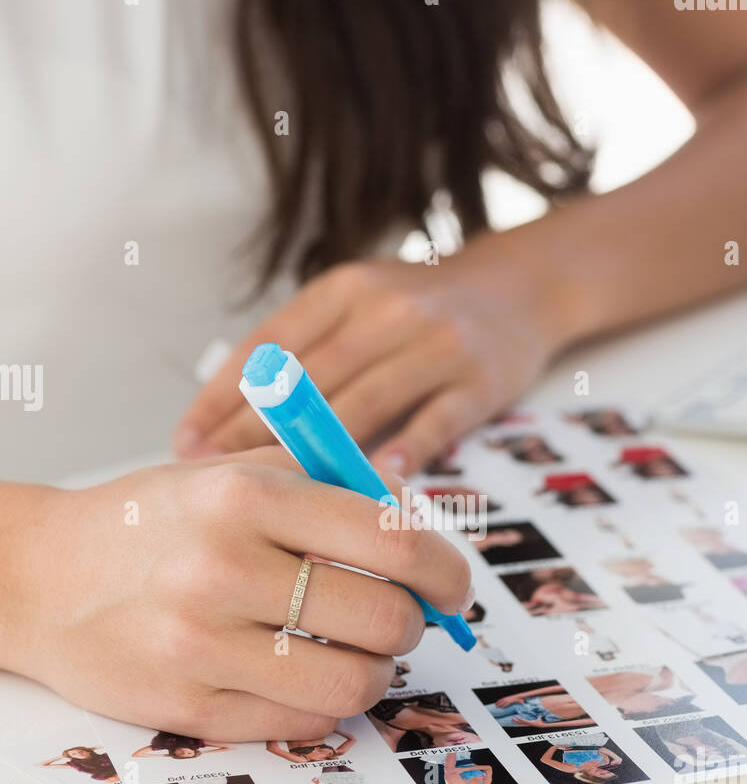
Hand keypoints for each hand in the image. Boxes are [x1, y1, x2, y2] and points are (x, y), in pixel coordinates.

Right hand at [4, 449, 471, 740]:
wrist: (43, 577)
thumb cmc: (155, 522)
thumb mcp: (232, 472)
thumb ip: (330, 486)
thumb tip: (424, 532)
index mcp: (246, 495)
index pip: (394, 541)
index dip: (445, 571)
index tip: (451, 585)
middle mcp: (223, 567)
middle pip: (385, 619)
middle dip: (414, 625)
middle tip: (403, 619)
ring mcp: (202, 644)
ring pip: (353, 683)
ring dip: (378, 673)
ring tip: (360, 653)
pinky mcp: (188, 705)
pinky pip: (305, 720)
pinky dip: (328, 704)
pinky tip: (308, 676)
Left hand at [173, 236, 564, 473]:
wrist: (523, 286)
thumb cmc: (422, 312)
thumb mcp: (359, 305)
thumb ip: (307, 351)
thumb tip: (230, 423)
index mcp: (343, 291)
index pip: (269, 346)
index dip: (223, 397)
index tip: (185, 443)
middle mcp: (385, 310)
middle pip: (309, 378)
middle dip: (254, 434)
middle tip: (214, 481)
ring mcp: (436, 343)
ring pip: (368, 400)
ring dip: (320, 452)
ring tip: (278, 498)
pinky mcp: (480, 378)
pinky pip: (436, 420)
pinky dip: (406, 452)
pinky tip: (377, 488)